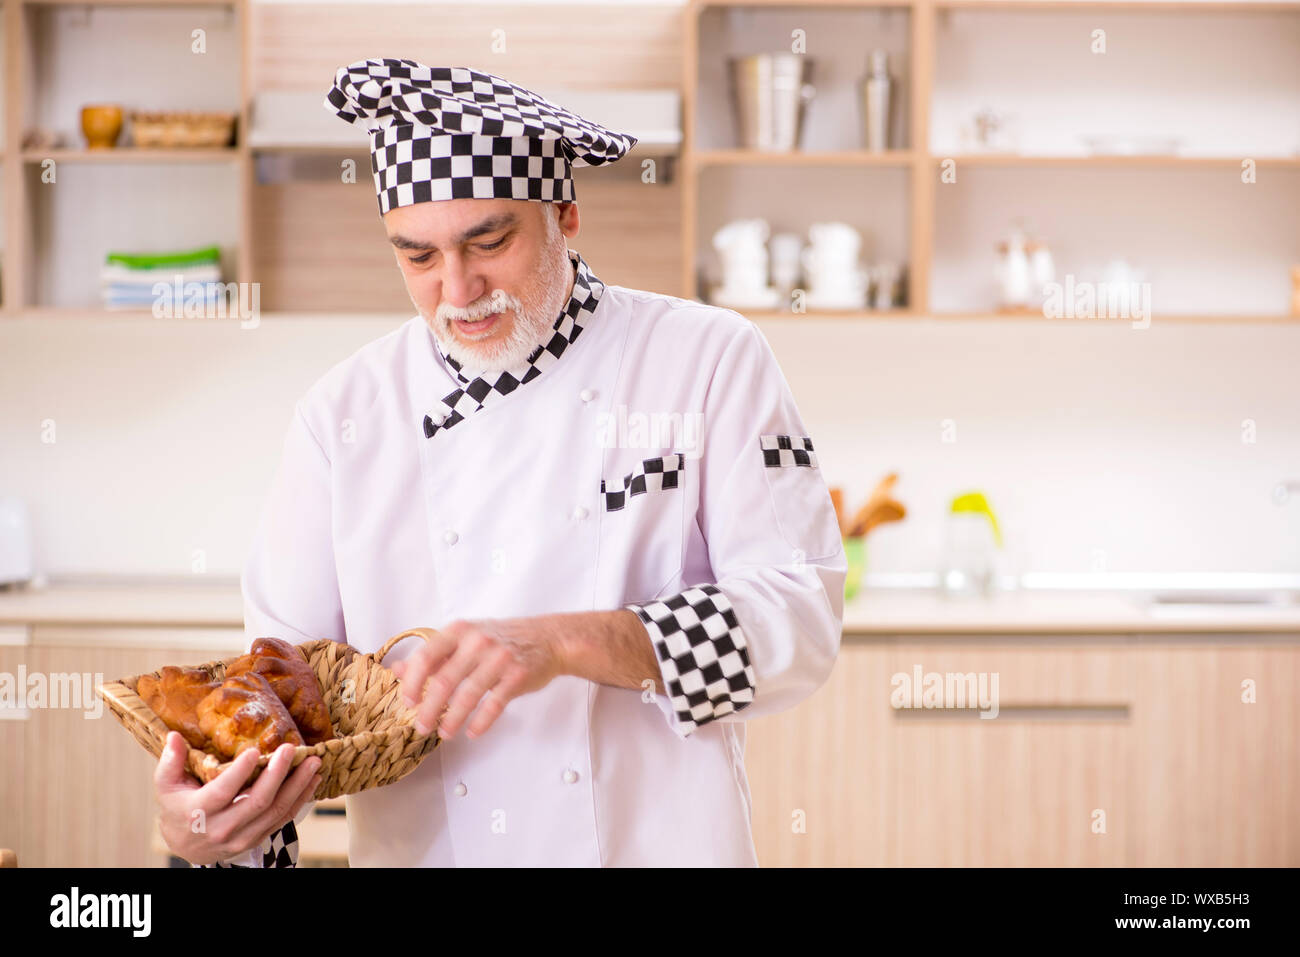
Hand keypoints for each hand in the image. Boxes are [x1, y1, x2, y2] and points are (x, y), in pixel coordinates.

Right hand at [155, 732, 320, 865]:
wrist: (186, 845)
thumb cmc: (178, 808)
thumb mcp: (166, 786)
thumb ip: (170, 762)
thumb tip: (174, 736)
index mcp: (199, 811)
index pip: (222, 791)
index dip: (239, 773)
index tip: (254, 751)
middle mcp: (222, 827)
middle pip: (256, 801)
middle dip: (277, 774)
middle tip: (291, 749)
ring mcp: (242, 837)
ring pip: (275, 812)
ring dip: (297, 786)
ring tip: (312, 763)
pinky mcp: (256, 840)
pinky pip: (282, 821)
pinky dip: (300, 801)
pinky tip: (312, 781)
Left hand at [390, 617, 566, 740]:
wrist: (548, 638)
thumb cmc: (501, 639)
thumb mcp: (464, 639)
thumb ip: (433, 655)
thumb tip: (397, 670)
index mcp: (459, 631)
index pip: (426, 656)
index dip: (413, 682)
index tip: (408, 701)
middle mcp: (477, 641)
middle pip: (444, 680)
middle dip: (429, 709)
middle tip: (421, 726)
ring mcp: (499, 658)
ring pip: (468, 695)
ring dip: (453, 719)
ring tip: (445, 734)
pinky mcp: (518, 675)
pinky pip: (495, 704)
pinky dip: (481, 722)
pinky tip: (473, 732)